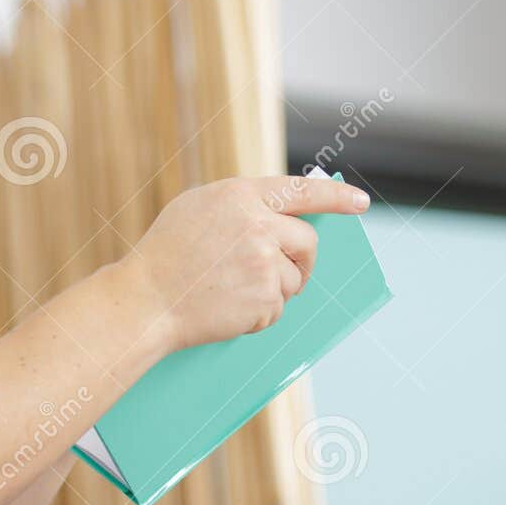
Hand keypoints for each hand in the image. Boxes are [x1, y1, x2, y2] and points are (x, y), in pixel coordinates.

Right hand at [131, 175, 368, 351]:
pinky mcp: (266, 297)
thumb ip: (242, 203)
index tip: (360, 203)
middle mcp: (258, 224)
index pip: (302, 190)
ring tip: (231, 292)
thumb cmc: (165, 256)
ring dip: (274, 290)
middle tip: (278, 272)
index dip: (335, 197)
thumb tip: (287, 211)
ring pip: (295, 278)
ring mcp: (264, 262)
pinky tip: (228, 309)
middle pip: (307, 241)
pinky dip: (260, 314)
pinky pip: (279, 307)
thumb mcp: (197, 208)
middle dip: (299, 260)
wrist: (145, 302)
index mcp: (239, 195)